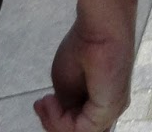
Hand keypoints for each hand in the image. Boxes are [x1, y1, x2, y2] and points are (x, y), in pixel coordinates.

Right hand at [34, 15, 132, 131]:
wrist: (99, 29)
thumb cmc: (84, 47)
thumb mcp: (67, 83)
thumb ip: (66, 104)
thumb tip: (63, 115)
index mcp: (101, 100)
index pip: (77, 123)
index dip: (55, 118)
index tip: (41, 101)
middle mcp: (109, 108)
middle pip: (77, 130)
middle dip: (52, 122)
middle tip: (41, 103)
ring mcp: (110, 110)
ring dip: (54, 121)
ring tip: (45, 101)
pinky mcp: (107, 110)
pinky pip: (79, 130)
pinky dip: (59, 120)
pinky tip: (51, 101)